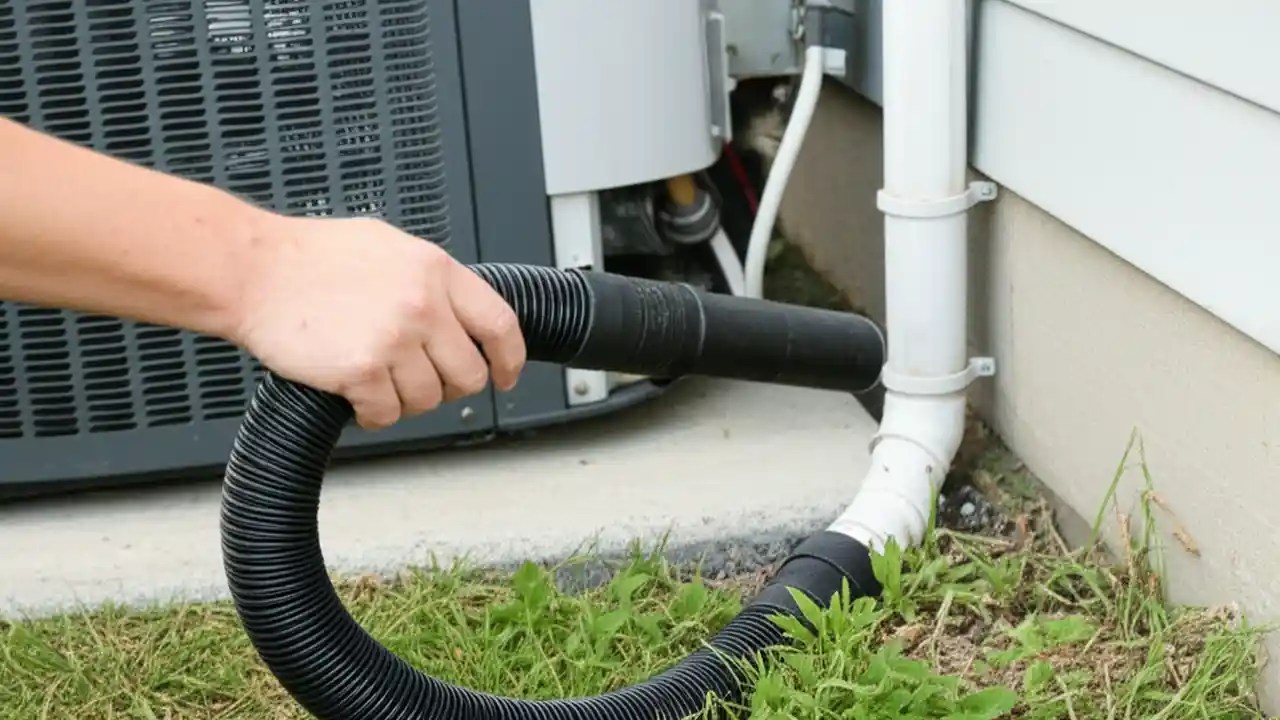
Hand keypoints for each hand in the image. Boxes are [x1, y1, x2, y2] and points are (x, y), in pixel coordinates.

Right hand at [232, 215, 525, 429]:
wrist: (251, 271)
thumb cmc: (309, 258)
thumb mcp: (387, 247)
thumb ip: (430, 279)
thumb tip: (461, 309)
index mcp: (435, 270)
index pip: (500, 324)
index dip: (509, 359)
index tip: (506, 375)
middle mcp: (422, 305)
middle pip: (469, 374)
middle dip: (449, 387)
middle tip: (421, 381)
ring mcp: (393, 339)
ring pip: (428, 399)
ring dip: (404, 400)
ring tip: (377, 379)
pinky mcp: (361, 370)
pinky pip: (387, 414)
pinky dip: (372, 414)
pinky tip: (356, 396)